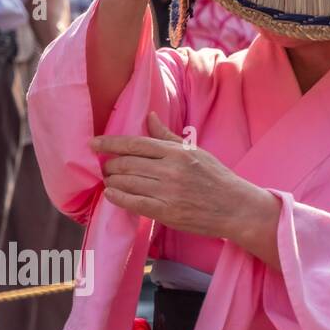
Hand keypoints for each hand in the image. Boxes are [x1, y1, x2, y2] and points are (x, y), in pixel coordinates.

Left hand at [92, 112, 277, 248]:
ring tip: (111, 180)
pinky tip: (111, 194)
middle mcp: (170, 170)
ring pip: (126, 182)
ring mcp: (168, 192)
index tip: (93, 143)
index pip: (136, 144)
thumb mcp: (196, 151)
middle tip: (106, 166)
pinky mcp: (166, 212)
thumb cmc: (216, 177)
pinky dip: (117, 197)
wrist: (236, 207)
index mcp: (178, 153)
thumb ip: (169, 136)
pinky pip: (132, 202)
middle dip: (110, 164)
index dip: (110, 143)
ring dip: (112, 180)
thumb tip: (150, 117)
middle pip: (127, 163)